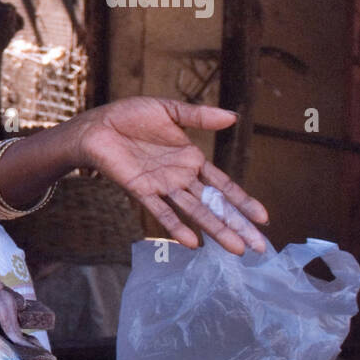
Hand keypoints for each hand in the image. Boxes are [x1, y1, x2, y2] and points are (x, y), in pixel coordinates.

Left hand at [67, 97, 269, 254]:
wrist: (96, 125)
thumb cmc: (129, 116)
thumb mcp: (168, 111)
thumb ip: (198, 116)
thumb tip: (233, 117)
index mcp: (191, 160)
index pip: (223, 185)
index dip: (243, 201)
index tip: (263, 218)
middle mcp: (180, 177)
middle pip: (215, 205)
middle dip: (237, 224)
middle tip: (259, 247)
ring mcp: (162, 186)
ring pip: (194, 212)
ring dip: (215, 229)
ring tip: (236, 249)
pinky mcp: (141, 190)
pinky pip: (161, 211)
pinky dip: (176, 226)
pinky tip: (192, 242)